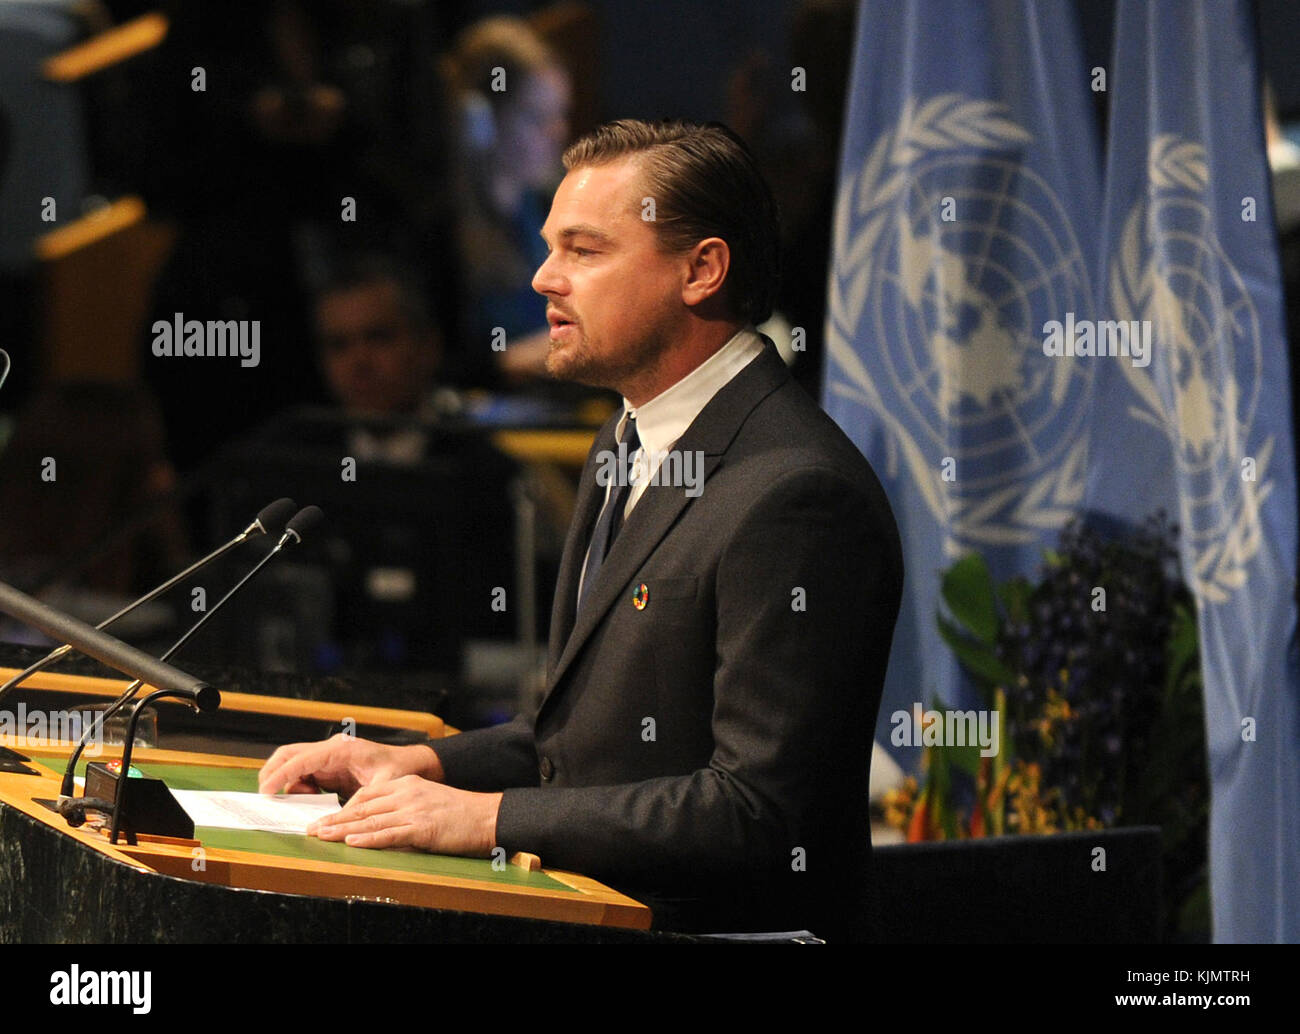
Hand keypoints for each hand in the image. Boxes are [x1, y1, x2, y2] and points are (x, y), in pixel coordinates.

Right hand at [258, 734, 442, 796]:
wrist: (412, 764)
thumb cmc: (399, 770)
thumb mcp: (381, 787)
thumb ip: (358, 803)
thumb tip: (332, 821)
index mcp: (340, 749)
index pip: (301, 759)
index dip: (281, 775)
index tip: (266, 792)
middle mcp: (330, 749)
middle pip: (289, 754)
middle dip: (273, 773)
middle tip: (266, 797)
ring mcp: (328, 758)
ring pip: (293, 765)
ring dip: (287, 783)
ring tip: (302, 800)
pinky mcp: (329, 768)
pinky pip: (304, 775)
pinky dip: (298, 788)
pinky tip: (311, 799)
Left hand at [306, 775, 501, 856]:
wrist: (488, 815)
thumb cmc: (461, 812)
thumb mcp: (429, 800)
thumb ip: (405, 805)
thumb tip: (381, 821)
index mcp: (408, 784)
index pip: (368, 794)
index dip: (343, 808)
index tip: (325, 818)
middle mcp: (407, 793)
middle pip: (363, 807)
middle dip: (334, 820)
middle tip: (311, 829)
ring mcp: (414, 810)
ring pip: (370, 820)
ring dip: (342, 830)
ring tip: (321, 836)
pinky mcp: (422, 828)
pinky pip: (389, 834)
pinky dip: (368, 839)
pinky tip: (351, 842)